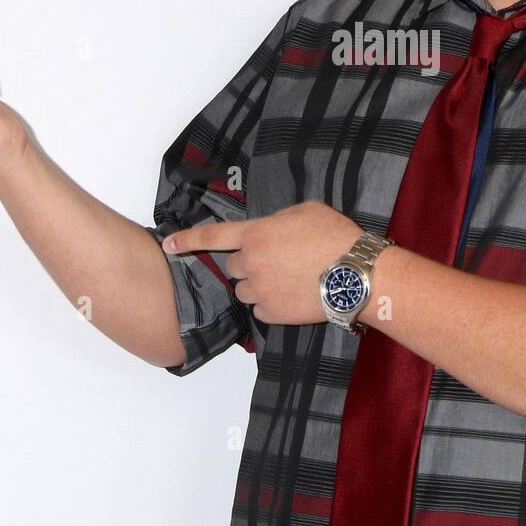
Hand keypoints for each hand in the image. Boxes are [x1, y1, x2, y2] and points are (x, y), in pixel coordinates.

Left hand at [164, 200, 363, 325]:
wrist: (357, 274)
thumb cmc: (335, 236)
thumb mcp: (306, 211)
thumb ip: (277, 220)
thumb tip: (269, 229)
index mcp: (256, 234)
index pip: (212, 236)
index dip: (187, 239)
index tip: (168, 244)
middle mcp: (251, 263)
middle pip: (234, 266)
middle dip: (250, 264)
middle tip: (279, 262)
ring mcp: (260, 291)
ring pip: (245, 290)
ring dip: (259, 285)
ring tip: (289, 281)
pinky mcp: (272, 314)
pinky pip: (260, 310)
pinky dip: (272, 304)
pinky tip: (294, 295)